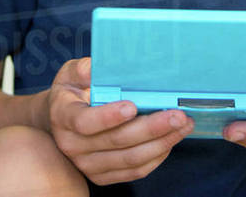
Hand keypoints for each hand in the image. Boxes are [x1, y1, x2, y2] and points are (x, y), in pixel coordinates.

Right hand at [46, 57, 193, 184]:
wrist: (62, 121)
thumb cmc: (72, 91)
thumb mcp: (70, 73)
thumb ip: (82, 69)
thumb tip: (93, 69)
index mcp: (63, 117)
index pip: (85, 122)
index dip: (108, 116)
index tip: (132, 106)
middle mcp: (73, 145)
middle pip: (116, 141)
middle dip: (151, 128)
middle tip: (177, 115)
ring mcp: (87, 165)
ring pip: (130, 159)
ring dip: (161, 143)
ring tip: (183, 126)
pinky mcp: (102, 176)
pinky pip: (134, 171)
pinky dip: (156, 157)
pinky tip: (170, 140)